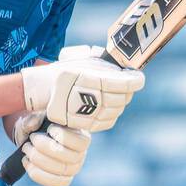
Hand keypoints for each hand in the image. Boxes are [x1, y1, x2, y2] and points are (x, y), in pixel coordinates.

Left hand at [16, 121, 91, 185]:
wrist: (32, 139)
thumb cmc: (39, 126)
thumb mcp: (37, 117)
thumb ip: (34, 118)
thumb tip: (32, 125)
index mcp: (81, 136)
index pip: (81, 143)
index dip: (65, 137)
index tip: (49, 128)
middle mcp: (81, 154)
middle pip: (70, 158)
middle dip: (45, 148)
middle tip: (31, 139)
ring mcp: (73, 168)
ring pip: (60, 170)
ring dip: (38, 160)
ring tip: (26, 150)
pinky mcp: (64, 179)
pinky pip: (54, 182)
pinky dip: (37, 174)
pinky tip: (27, 163)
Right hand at [20, 45, 144, 132]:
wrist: (46, 89)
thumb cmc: (68, 71)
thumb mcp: (85, 60)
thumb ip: (105, 63)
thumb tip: (127, 67)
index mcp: (86, 78)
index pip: (120, 83)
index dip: (133, 81)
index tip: (139, 78)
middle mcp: (86, 96)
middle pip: (121, 98)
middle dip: (127, 91)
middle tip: (126, 84)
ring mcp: (86, 113)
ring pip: (116, 110)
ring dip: (120, 102)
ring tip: (116, 94)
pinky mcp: (85, 125)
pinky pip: (108, 121)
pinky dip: (113, 113)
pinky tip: (109, 105)